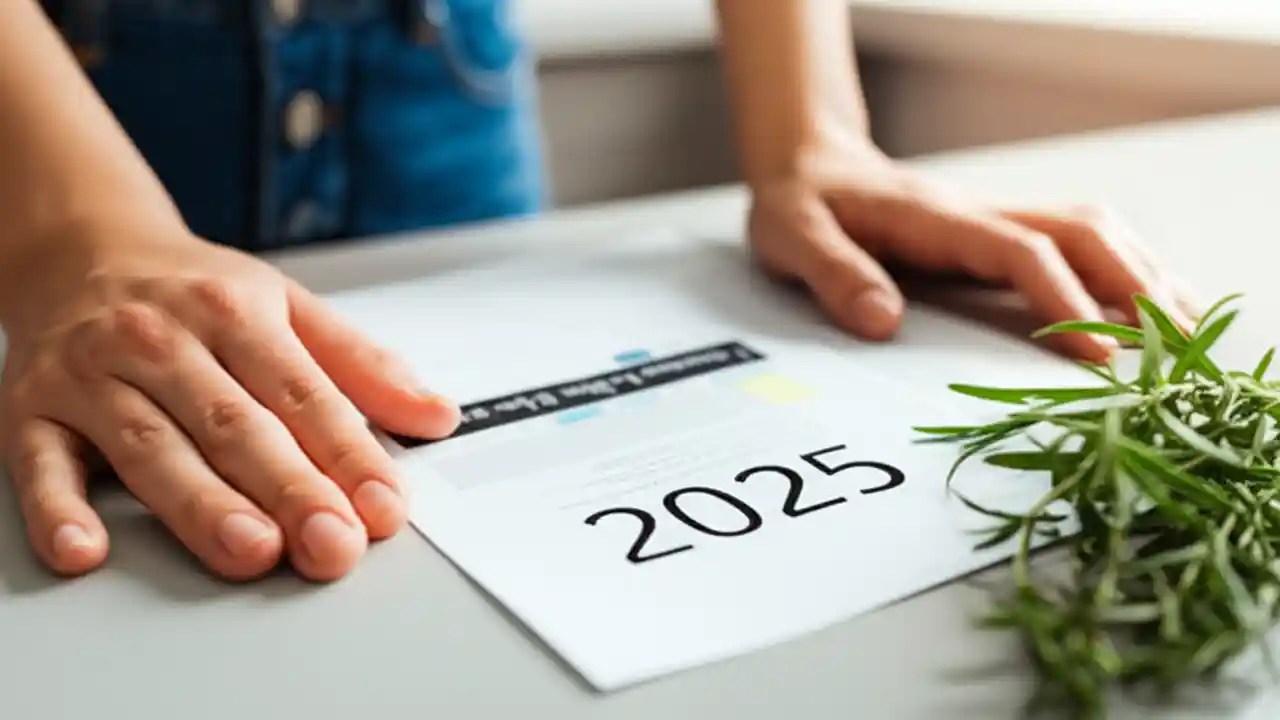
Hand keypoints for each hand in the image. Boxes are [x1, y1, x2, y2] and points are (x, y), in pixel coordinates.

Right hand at [0, 227, 458, 580]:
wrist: (81, 249)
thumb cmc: (195, 291)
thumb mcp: (288, 307)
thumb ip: (362, 366)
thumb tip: (437, 415)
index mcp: (235, 312)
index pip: (303, 392)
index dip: (347, 452)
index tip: (382, 505)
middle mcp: (162, 340)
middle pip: (234, 424)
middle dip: (289, 488)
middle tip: (332, 544)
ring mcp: (92, 375)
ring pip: (152, 446)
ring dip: (201, 503)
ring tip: (250, 550)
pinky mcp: (30, 410)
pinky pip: (39, 464)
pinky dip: (57, 509)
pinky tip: (87, 549)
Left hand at [746, 144, 1194, 360]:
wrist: (810, 168)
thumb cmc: (802, 206)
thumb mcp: (793, 237)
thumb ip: (834, 274)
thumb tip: (883, 323)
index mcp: (936, 218)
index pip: (1021, 250)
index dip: (1064, 298)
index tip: (1097, 353)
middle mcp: (978, 213)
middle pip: (1081, 229)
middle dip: (1132, 283)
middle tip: (1170, 346)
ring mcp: (993, 219)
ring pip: (1091, 228)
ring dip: (1140, 272)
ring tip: (1180, 331)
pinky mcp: (996, 234)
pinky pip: (1075, 240)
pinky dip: (1120, 268)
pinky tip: (1143, 305)